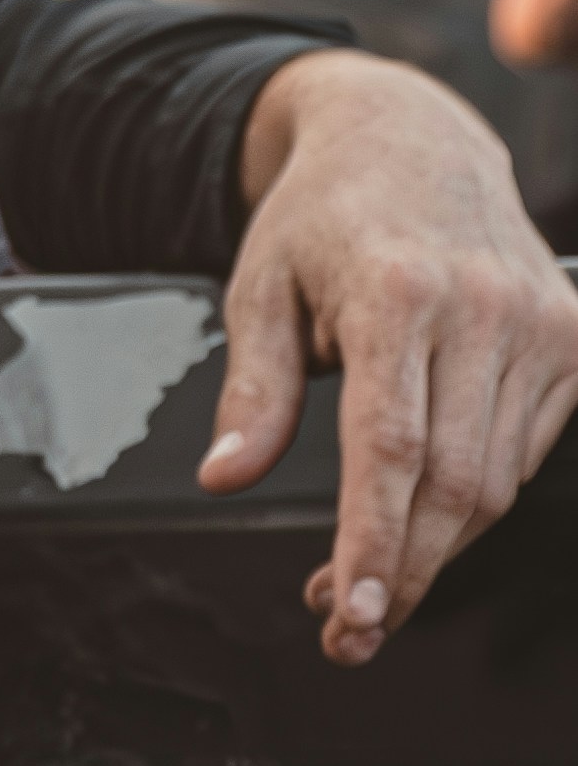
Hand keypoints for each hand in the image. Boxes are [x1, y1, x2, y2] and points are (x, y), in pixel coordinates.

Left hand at [212, 47, 577, 659]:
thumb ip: (253, 390)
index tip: (349, 615)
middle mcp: (482, 305)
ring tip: (362, 575)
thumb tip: (223, 478)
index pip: (389, 449)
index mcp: (396, 290)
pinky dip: (474, 499)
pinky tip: (420, 511)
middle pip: (453, 484)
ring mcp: (539, 320)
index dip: (372, 545)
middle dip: (400, 572)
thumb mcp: (258, 286)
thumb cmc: (323, 216)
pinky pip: (528, 453)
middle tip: (345, 628)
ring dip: (432, 547)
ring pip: (496, 482)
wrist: (411, 137)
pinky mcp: (573, 336)